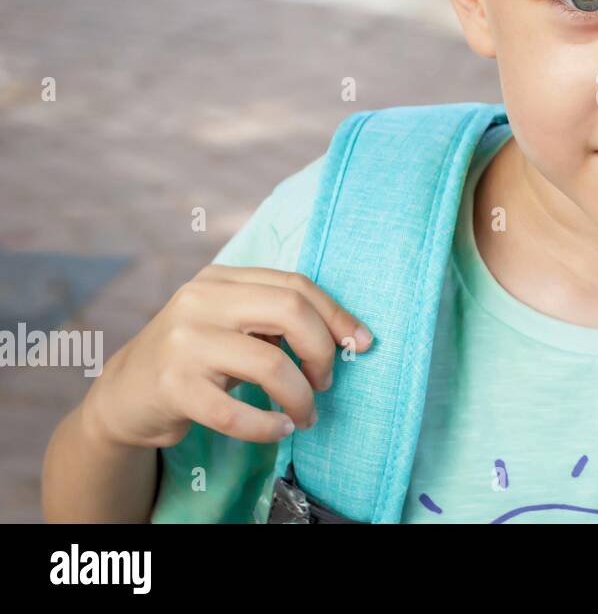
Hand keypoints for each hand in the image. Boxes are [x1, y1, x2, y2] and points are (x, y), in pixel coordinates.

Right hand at [83, 265, 372, 448]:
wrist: (124, 396)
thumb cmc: (197, 359)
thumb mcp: (232, 325)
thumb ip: (275, 320)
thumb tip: (346, 335)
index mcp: (221, 279)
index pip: (295, 285)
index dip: (336, 315)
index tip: (361, 343)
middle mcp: (200, 300)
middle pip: (290, 310)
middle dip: (323, 350)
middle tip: (326, 381)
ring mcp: (183, 342)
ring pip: (271, 363)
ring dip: (300, 397)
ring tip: (304, 415)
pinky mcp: (173, 386)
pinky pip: (236, 411)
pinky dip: (267, 426)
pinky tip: (278, 429)